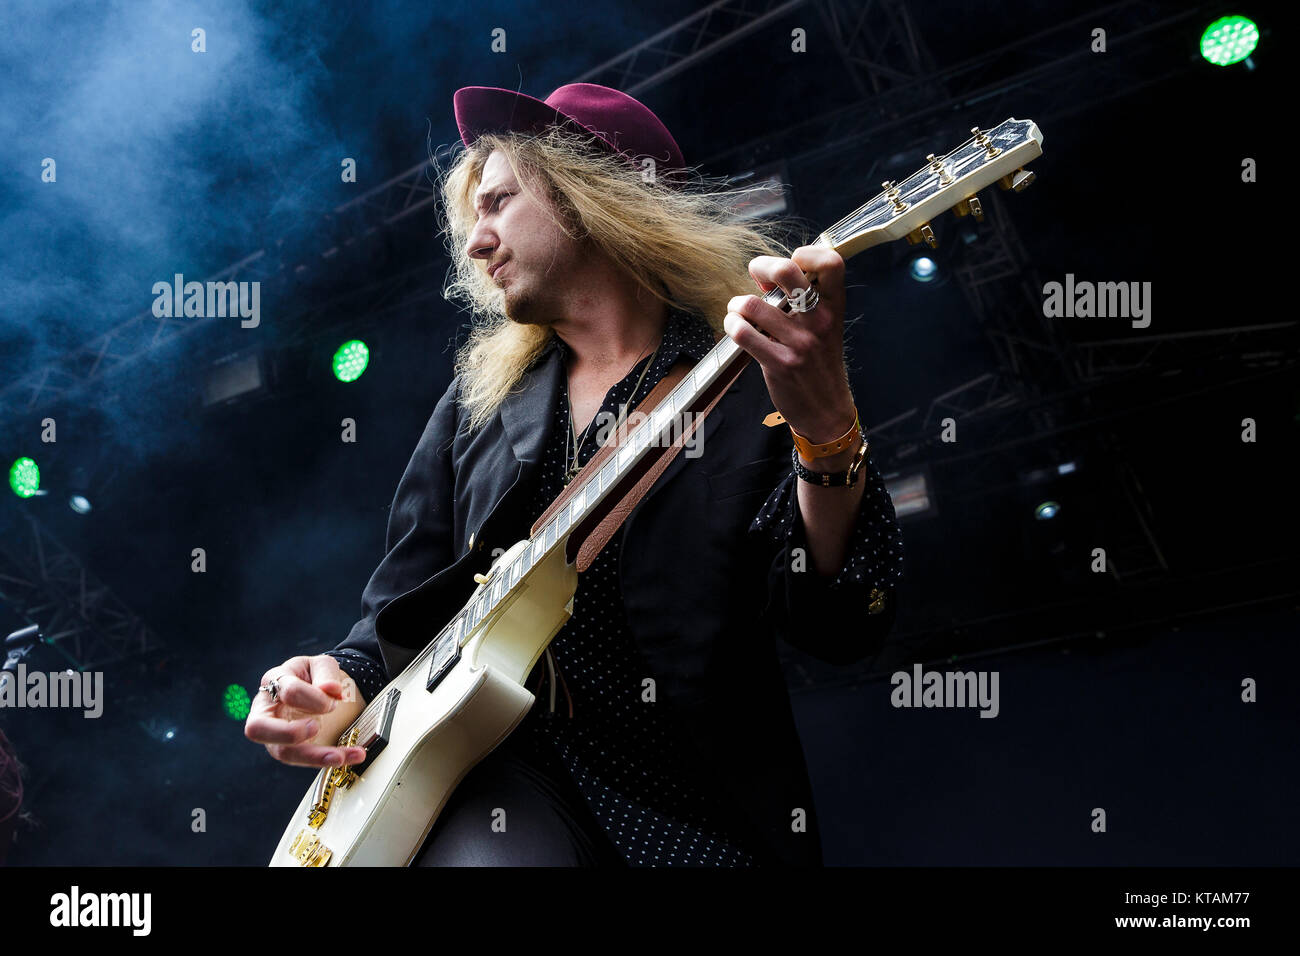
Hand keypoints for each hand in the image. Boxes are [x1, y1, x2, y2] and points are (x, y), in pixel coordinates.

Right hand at [244, 654, 366, 767]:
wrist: (322, 691)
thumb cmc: (315, 676)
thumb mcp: (323, 665)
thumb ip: (326, 674)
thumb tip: (331, 689)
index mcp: (274, 681)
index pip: (287, 691)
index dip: (314, 697)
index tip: (334, 701)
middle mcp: (266, 710)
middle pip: (257, 728)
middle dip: (288, 732)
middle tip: (316, 727)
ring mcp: (275, 734)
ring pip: (282, 752)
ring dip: (314, 756)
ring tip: (340, 756)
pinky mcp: (290, 750)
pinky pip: (303, 761)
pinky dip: (329, 761)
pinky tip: (353, 756)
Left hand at [723, 244, 857, 442]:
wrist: (826, 409)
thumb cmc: (819, 363)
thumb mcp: (825, 326)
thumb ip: (804, 300)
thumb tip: (767, 275)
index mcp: (834, 306)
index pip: (831, 262)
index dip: (806, 253)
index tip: (790, 264)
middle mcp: (819, 321)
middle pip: (787, 271)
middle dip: (762, 265)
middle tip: (756, 277)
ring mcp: (800, 343)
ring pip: (753, 304)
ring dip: (737, 304)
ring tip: (738, 311)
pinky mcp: (780, 363)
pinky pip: (744, 333)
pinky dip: (732, 325)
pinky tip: (735, 327)